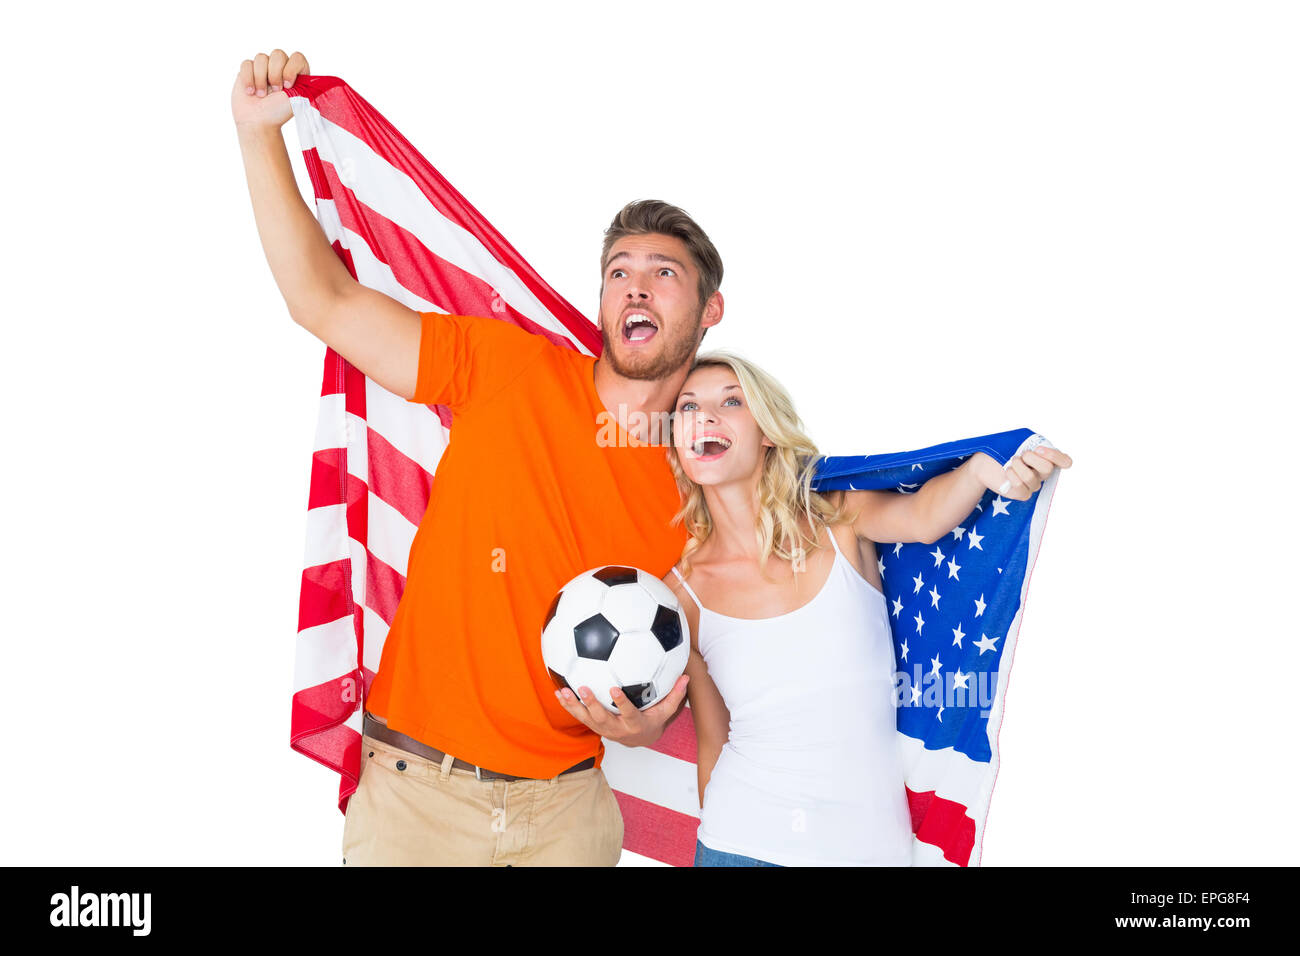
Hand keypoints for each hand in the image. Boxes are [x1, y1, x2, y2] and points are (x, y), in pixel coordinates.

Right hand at [231, 49, 310, 130]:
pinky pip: (247, 63)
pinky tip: (250, 92)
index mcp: (296, 73)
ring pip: (261, 57)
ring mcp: (264, 67)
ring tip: (261, 95)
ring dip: (260, 78)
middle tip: (275, 91)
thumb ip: (312, 89)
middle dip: (275, 74)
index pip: (297, 57)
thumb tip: (331, 85)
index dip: (291, 69)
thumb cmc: (279, 113)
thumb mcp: (300, 101)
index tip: (288, 86)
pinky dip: (248, 79)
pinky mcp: (248, 69)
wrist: (258, 122)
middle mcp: (280, 67)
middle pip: (278, 54)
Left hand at [553, 675, 689, 747]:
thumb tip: (686, 676)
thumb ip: (674, 695)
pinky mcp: (593, 725)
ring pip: (586, 719)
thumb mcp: (665, 711)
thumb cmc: (652, 721)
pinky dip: (568, 705)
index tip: (614, 689)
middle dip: (591, 704)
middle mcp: (616, 729)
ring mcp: (603, 728)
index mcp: (634, 724)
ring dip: (573, 706)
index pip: (627, 714)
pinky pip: (578, 716)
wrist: (638, 740)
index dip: (620, 703)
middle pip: (602, 718)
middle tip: (583, 688)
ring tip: (563, 692)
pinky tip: (557, 692)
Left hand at [969, 444, 1072, 500]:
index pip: (1065, 461)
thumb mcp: (1017, 439)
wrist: (983, 461)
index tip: (1038, 449)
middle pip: (1048, 468)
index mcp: (1046, 458)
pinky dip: (1013, 477)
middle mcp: (1042, 473)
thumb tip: (1040, 448)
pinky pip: (1022, 488)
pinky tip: (1007, 472)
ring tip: (1011, 462)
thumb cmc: (1002, 449)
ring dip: (1018, 466)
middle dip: (1031, 459)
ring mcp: (1033, 484)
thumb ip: (1032, 441)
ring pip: (1032, 478)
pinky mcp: (1022, 493)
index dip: (1056, 456)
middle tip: (1020, 455)